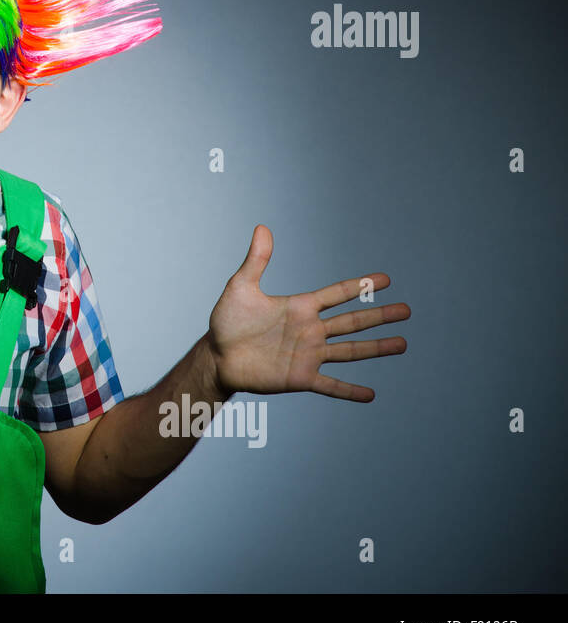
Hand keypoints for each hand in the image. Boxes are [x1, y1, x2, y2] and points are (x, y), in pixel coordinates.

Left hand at [206, 224, 409, 402]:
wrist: (216, 356)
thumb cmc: (227, 322)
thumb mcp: (241, 287)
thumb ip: (256, 260)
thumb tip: (262, 227)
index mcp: (300, 308)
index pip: (337, 294)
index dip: (360, 286)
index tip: (386, 279)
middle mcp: (310, 331)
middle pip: (352, 322)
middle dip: (379, 316)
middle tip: (407, 310)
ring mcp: (308, 355)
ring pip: (350, 351)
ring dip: (376, 348)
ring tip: (402, 344)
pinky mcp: (300, 378)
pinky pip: (330, 385)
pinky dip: (350, 390)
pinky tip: (371, 395)